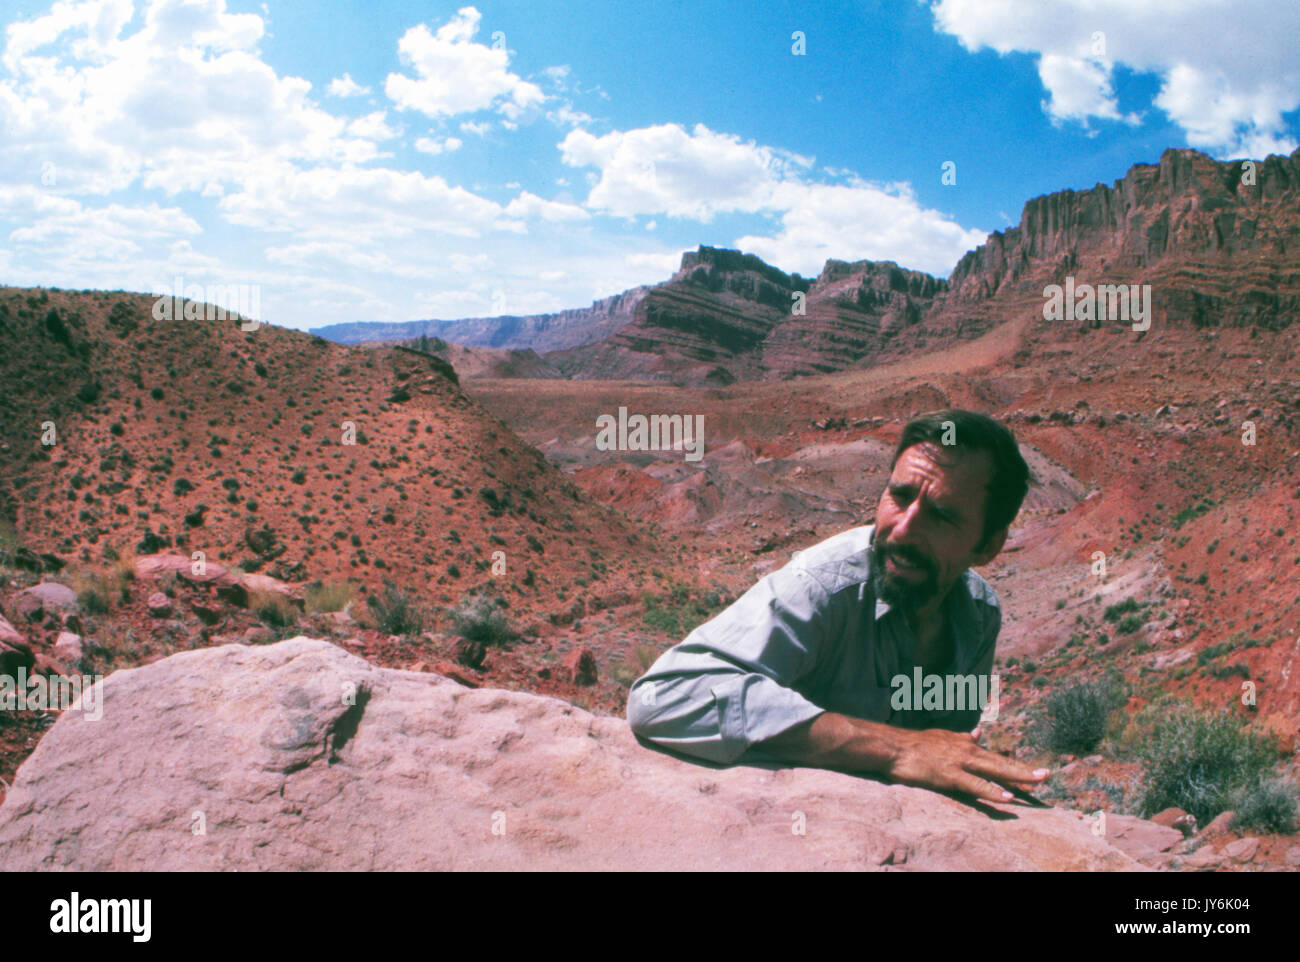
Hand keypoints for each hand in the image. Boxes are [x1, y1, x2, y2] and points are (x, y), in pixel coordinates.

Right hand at [884, 726, 1049, 802]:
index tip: (1033, 770)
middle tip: (1048, 774)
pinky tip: (1007, 797)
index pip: (994, 756)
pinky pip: (975, 785)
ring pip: (994, 770)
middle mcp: (967, 751)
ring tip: (1038, 780)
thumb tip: (978, 732)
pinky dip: (992, 791)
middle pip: (1001, 762)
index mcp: (965, 744)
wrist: (893, 746)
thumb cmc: (914, 744)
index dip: (1014, 764)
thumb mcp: (942, 737)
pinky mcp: (949, 775)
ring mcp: (959, 762)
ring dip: (1018, 775)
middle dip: (1025, 769)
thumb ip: (962, 737)